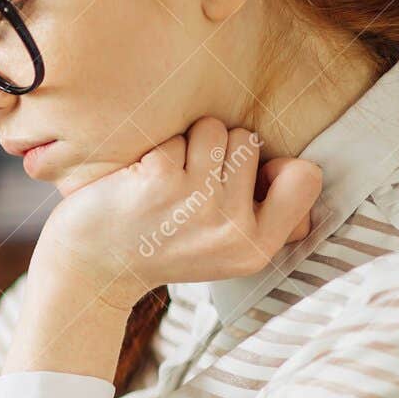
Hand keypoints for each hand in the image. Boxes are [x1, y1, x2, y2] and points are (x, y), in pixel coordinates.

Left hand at [34, 117, 321, 311]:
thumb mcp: (224, 250)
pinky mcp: (161, 179)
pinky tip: (139, 181)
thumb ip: (267, 215)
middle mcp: (232, 229)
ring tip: (164, 182)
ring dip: (188, 144)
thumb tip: (293, 166)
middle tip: (185, 191)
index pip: (306, 176)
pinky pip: (176, 135)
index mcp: (256, 248)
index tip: (243, 183)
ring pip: (215, 129)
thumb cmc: (160, 245)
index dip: (277, 166)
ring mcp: (197, 203)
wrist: (92, 268)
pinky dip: (155, 150)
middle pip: (250, 141)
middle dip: (218, 152)